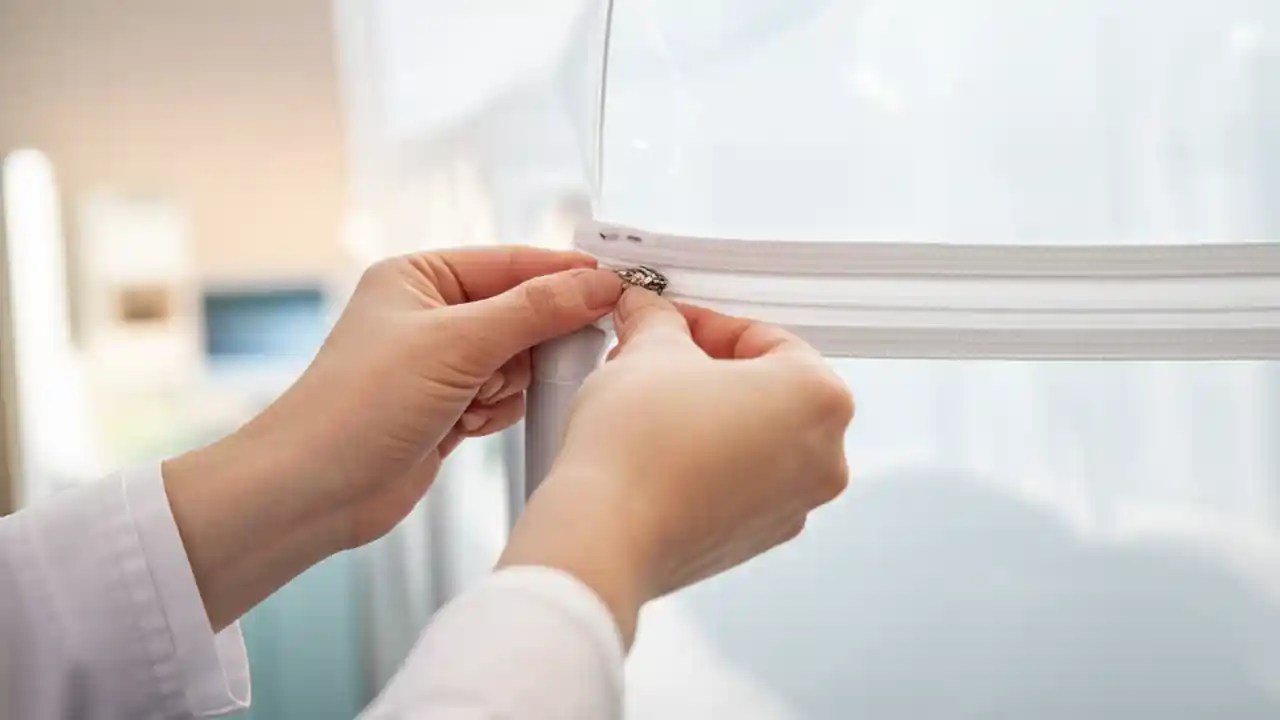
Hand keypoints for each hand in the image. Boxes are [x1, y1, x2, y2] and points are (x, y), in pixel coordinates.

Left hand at [165, 248, 623, 628]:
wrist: (314, 491)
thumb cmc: (363, 405)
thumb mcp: (457, 345)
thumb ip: (534, 311)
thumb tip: (599, 285)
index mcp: (419, 276)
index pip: (511, 262)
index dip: (563, 275)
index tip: (617, 286)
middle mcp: (429, 313)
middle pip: (521, 312)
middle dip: (527, 344)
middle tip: (523, 366)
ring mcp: (438, 363)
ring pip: (518, 360)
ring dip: (508, 385)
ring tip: (472, 404)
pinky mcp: (446, 407)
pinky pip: (504, 397)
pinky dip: (496, 412)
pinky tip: (465, 427)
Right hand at [499, 289, 853, 644]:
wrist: (606, 536)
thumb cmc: (640, 446)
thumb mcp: (649, 351)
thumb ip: (658, 320)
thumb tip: (650, 312)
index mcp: (820, 397)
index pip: (765, 337)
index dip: (706, 324)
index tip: (669, 324)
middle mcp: (824, 456)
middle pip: (765, 388)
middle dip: (705, 369)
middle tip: (654, 360)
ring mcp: (795, 505)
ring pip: (753, 438)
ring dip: (705, 414)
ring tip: (647, 406)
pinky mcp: (757, 539)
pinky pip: (739, 483)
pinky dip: (706, 462)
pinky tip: (656, 453)